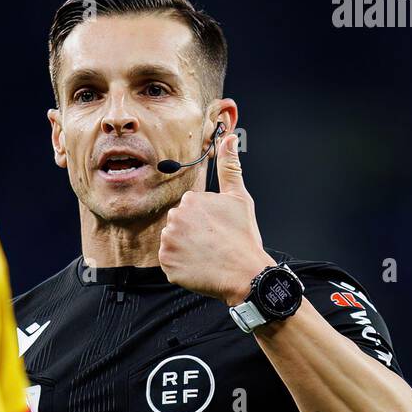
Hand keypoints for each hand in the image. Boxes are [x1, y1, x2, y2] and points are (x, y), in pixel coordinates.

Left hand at [158, 134, 274, 304]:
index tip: (219, 231)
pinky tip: (198, 267)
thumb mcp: (239, 198)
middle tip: (214, 244)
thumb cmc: (244, 237)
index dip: (206, 222)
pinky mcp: (166, 264)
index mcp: (191, 200)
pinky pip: (170, 263)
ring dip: (186, 250)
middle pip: (179, 225)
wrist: (244, 274)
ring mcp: (169, 242)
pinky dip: (182, 267)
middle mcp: (175, 218)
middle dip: (193, 234)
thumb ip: (229, 167)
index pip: (191, 210)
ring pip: (173, 243)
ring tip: (207, 256)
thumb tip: (229, 137)